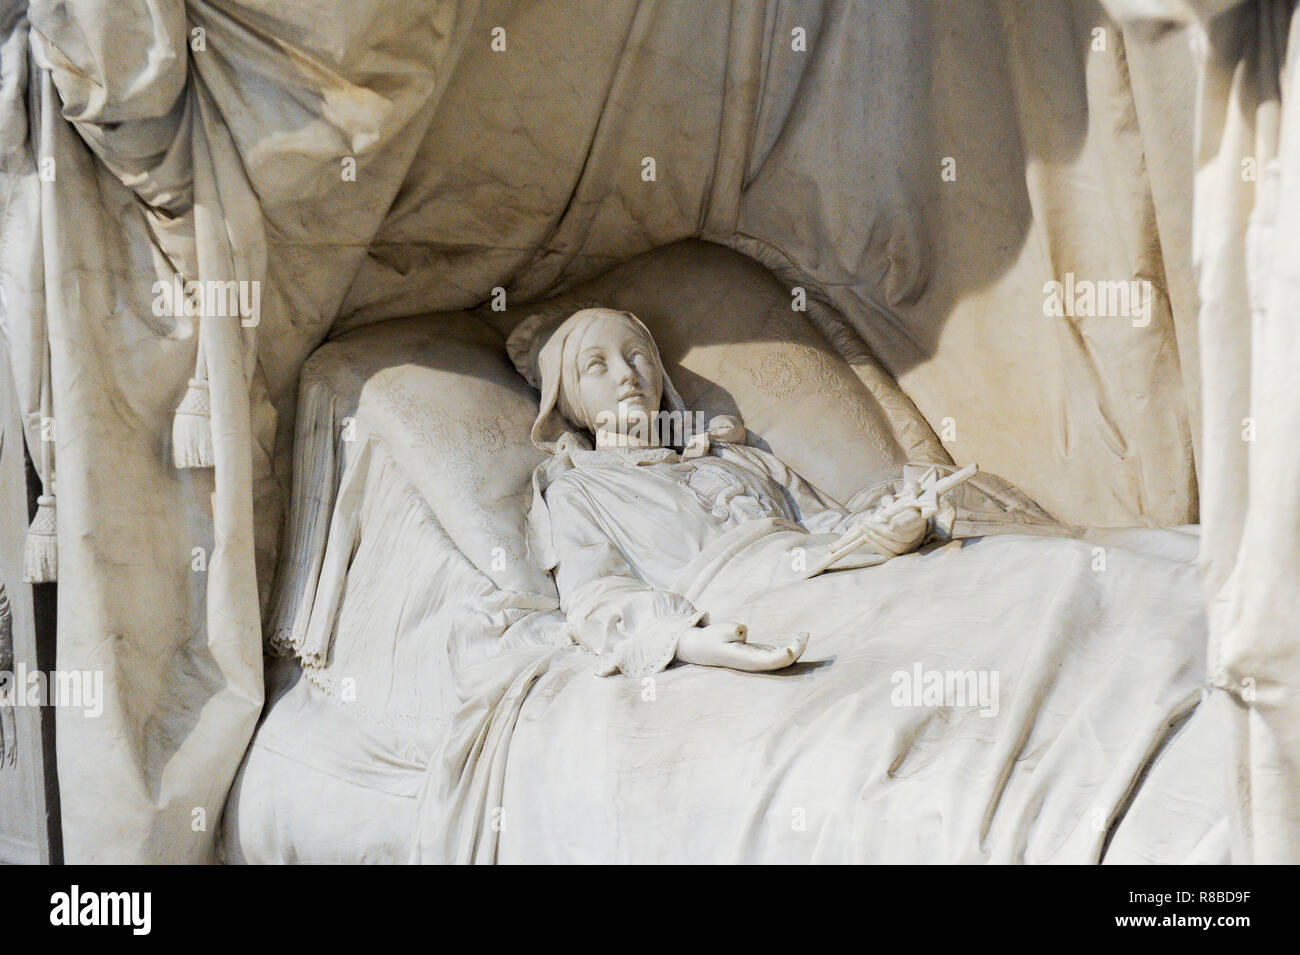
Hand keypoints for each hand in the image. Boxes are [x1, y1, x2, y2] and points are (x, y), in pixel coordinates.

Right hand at [677, 622, 807, 671]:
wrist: (700, 649)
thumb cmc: (710, 638)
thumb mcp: (717, 631)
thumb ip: (731, 630)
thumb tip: (743, 630)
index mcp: (746, 659)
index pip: (770, 662)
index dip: (783, 657)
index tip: (793, 645)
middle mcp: (754, 663)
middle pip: (781, 663)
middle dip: (796, 651)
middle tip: (805, 634)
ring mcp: (758, 660)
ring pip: (782, 661)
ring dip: (796, 650)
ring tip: (805, 634)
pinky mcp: (760, 655)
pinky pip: (780, 656)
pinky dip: (791, 648)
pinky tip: (799, 637)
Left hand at [854, 493, 926, 555]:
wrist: (908, 512)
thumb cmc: (909, 500)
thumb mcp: (912, 490)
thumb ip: (912, 488)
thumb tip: (910, 487)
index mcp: (922, 516)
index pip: (914, 521)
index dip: (903, 523)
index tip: (891, 524)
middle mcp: (919, 533)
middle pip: (902, 537)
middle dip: (882, 530)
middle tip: (867, 523)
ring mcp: (911, 544)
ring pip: (896, 547)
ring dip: (878, 538)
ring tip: (864, 528)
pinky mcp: (902, 552)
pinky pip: (891, 554)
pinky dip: (878, 546)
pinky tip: (868, 536)